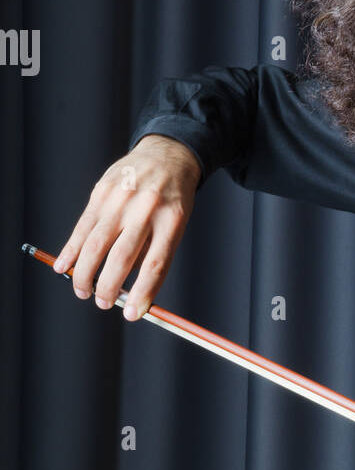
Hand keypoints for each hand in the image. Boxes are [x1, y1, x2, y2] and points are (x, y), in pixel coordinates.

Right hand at [53, 135, 201, 319]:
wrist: (166, 155)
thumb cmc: (172, 199)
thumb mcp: (176, 223)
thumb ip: (153, 252)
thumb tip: (130, 292)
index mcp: (172, 220)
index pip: (156, 264)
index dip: (142, 293)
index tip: (133, 315)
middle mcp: (146, 209)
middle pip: (122, 258)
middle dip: (109, 287)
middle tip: (104, 303)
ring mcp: (122, 199)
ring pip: (96, 245)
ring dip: (85, 274)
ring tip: (83, 291)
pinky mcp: (102, 192)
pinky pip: (82, 226)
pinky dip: (70, 250)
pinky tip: (63, 267)